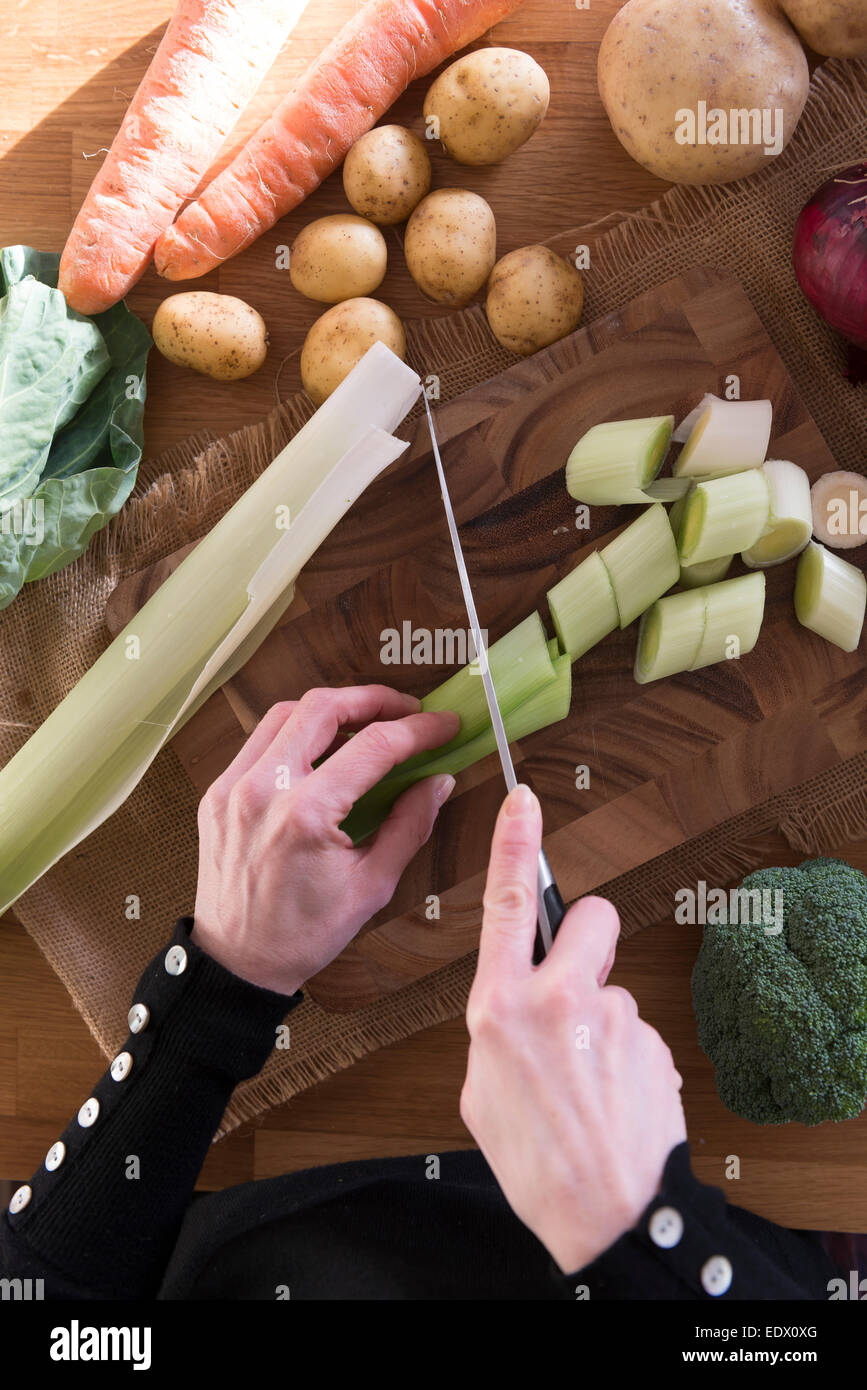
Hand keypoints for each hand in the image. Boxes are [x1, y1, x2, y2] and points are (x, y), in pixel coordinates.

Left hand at [192, 686, 458, 994]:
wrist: (237, 962)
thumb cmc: (304, 934)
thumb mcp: (372, 886)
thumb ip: (410, 825)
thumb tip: (438, 780)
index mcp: (305, 816)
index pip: (374, 746)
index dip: (418, 729)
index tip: (443, 724)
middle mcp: (263, 790)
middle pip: (323, 707)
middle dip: (373, 699)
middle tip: (406, 709)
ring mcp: (233, 787)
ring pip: (286, 713)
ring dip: (332, 709)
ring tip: (368, 723)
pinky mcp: (218, 792)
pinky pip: (260, 740)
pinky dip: (296, 733)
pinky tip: (323, 749)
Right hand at [460, 784, 686, 1274]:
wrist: (608, 1214)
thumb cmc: (536, 1162)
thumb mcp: (480, 1091)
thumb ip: (496, 1031)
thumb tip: (515, 1011)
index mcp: (501, 1008)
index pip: (508, 904)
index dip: (515, 844)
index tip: (524, 801)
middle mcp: (557, 1002)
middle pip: (590, 917)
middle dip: (587, 936)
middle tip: (578, 979)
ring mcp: (612, 1019)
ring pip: (613, 988)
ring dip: (602, 1022)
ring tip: (589, 1083)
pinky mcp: (652, 1042)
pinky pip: (636, 1030)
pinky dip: (625, 1058)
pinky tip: (612, 1099)